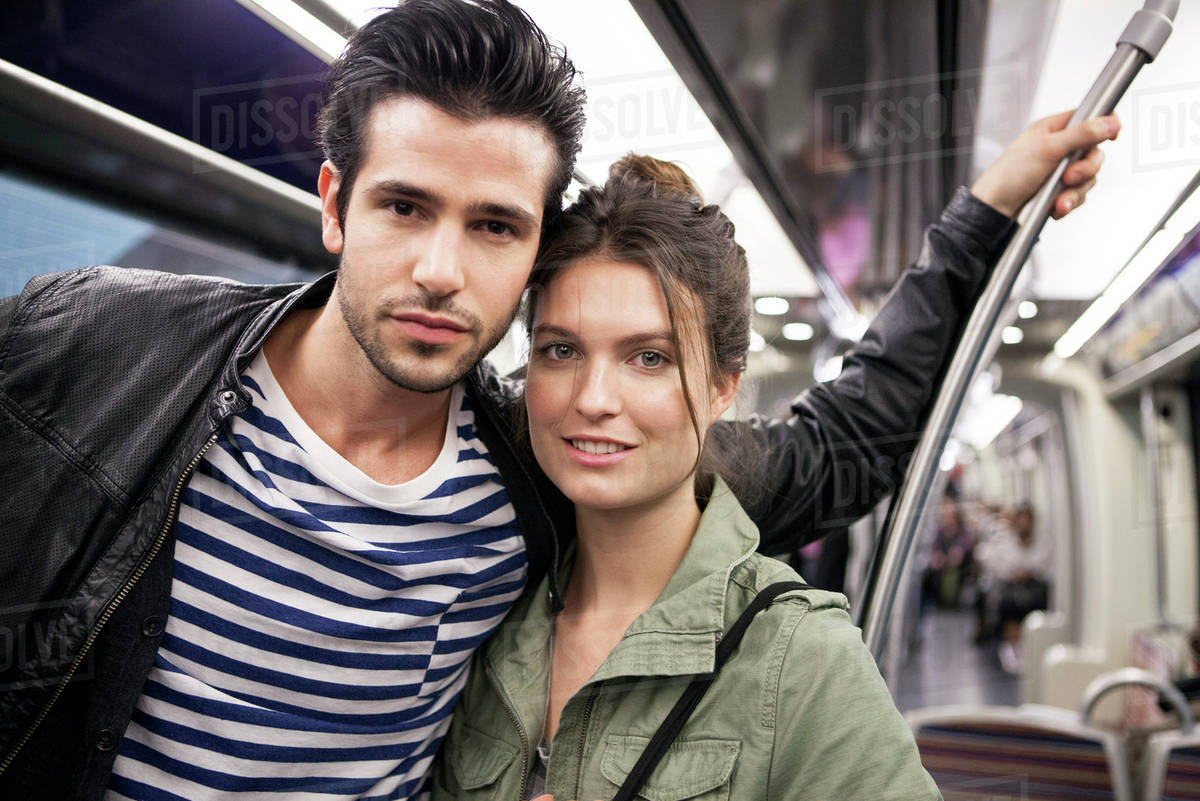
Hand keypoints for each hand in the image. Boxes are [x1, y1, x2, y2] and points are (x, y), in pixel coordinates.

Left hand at [970, 109, 1118, 218]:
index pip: (1089, 119)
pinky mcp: (1058, 190)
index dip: (1104, 126)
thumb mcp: (1048, 148)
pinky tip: (1055, 206)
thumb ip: (1082, 134)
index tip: (1112, 137)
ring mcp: (1059, 170)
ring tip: (1058, 199)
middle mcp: (1058, 148)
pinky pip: (1078, 195)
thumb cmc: (1010, 175)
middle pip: (1094, 153)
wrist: (995, 209)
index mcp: (1054, 129)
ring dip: (1075, 191)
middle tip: (1068, 177)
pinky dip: (1068, 202)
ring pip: (1088, 178)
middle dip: (1085, 169)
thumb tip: (1111, 122)